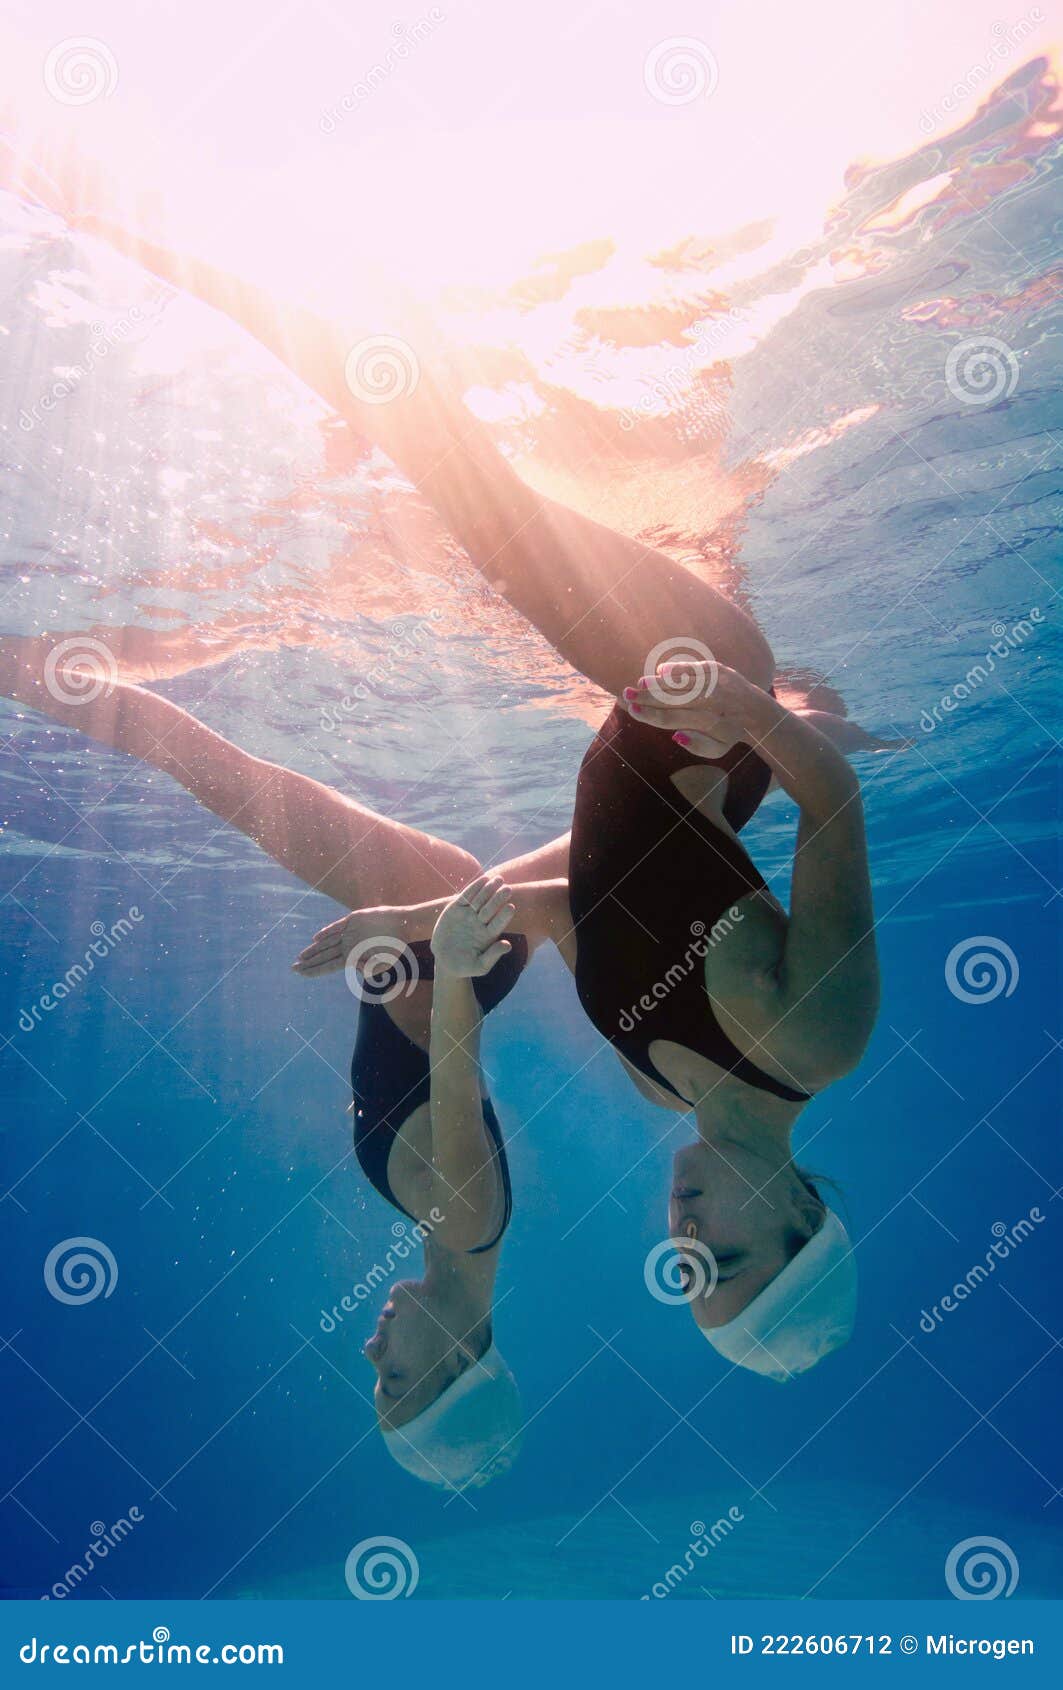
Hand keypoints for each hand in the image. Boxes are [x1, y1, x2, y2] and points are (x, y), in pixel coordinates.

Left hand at [291, 907, 389, 977]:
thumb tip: (355, 966)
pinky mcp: (352, 921)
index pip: (328, 966)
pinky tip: (316, 938)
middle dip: (308, 962)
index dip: (314, 970)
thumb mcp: (385, 964)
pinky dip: (326, 932)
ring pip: (326, 942)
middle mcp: (347, 946)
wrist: (402, 926)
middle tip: (293, 968)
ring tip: (300, 957)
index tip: (301, 974)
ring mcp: (348, 933)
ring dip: (313, 950)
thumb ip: (371, 968)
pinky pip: (336, 927)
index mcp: (352, 958)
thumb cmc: (395, 947)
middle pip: (324, 956)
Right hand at [431, 875, 514, 978]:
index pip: (498, 923)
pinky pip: (466, 896)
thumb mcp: (479, 966)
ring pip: (481, 899)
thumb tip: (508, 945)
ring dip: (489, 889)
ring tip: (498, 879)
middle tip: (508, 889)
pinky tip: (483, 878)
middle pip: (491, 908)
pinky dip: (474, 888)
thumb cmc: (464, 966)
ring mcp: (469, 915)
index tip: (511, 907)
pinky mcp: (456, 909)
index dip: (504, 915)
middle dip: (499, 898)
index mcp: (488, 935)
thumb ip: (493, 956)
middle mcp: (480, 923)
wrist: (444, 960)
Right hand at [620, 662, 778, 758]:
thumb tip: (676, 735)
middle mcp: (714, 701)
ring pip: (684, 682)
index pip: (675, 718)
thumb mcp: (718, 749)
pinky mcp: (719, 670)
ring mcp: (717, 683)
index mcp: (711, 722)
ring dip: (659, 682)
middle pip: (676, 699)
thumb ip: (697, 746)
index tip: (633, 711)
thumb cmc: (730, 733)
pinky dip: (679, 669)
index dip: (652, 715)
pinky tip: (660, 671)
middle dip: (649, 697)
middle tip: (626, 695)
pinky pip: (696, 668)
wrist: (758, 711)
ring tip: (638, 684)